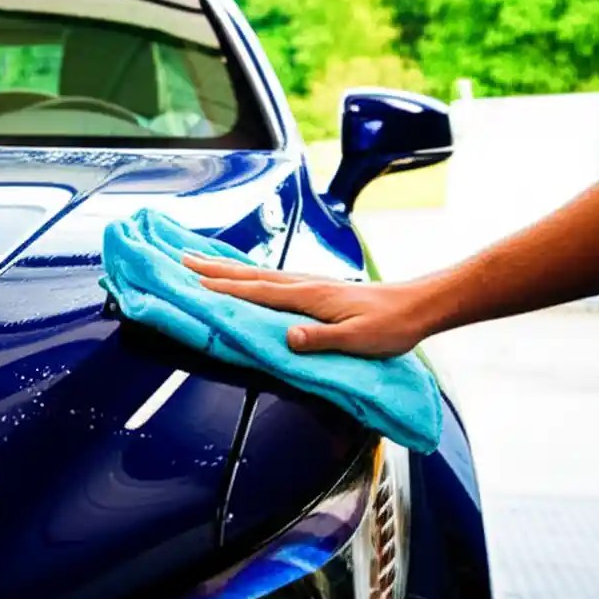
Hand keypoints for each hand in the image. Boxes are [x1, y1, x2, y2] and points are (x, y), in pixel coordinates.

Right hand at [182, 254, 434, 357]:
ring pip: (257, 273)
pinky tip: (243, 275)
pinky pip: (270, 277)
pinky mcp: (315, 288)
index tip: (193, 281)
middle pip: (249, 274)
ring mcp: (308, 284)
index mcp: (309, 296)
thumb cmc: (390, 326)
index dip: (224, 287)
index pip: (257, 291)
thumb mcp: (358, 339)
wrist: (417, 306)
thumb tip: (286, 336)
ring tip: (201, 260)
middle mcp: (304, 284)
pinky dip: (247, 273)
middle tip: (182, 258)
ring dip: (226, 267)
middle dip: (214, 267)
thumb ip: (321, 339)